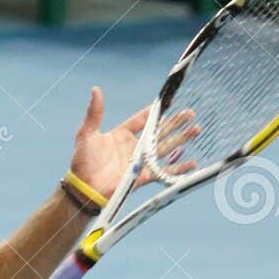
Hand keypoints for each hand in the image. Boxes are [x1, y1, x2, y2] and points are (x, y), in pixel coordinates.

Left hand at [68, 86, 199, 199]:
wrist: (84, 189)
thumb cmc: (82, 163)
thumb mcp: (86, 134)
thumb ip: (94, 113)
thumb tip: (96, 90)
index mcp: (121, 135)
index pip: (142, 119)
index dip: (155, 111)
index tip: (169, 100)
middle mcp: (133, 147)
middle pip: (159, 131)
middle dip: (175, 123)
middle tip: (190, 113)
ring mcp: (139, 162)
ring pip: (165, 147)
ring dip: (181, 139)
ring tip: (196, 130)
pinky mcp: (143, 177)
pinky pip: (164, 172)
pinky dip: (179, 168)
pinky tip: (193, 163)